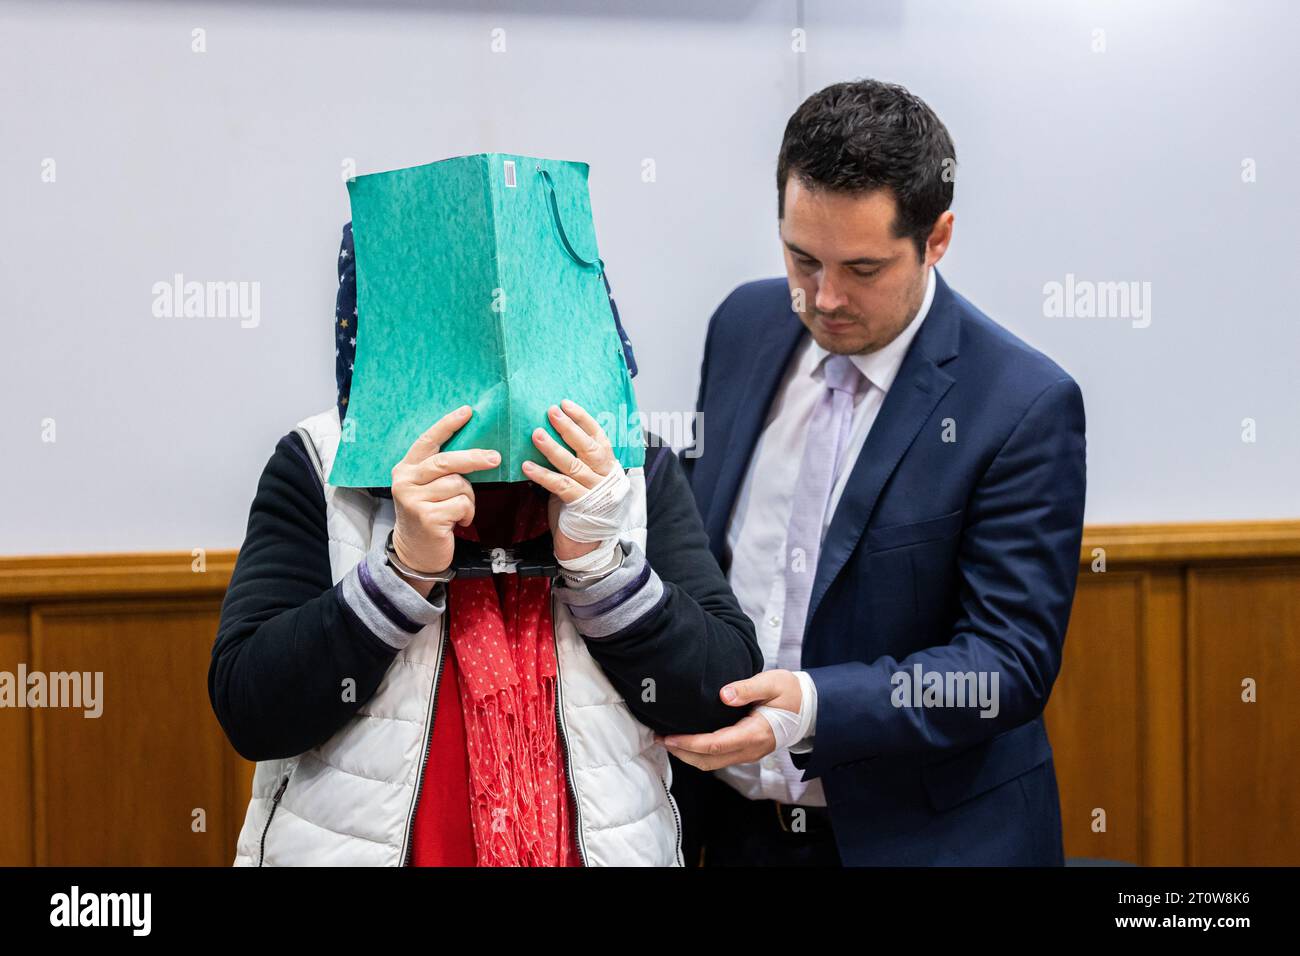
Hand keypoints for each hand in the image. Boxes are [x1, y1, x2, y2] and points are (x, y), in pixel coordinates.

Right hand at [390, 406, 500, 588]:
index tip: (468, 411)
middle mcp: (405, 481)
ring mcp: (414, 500)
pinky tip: (458, 522)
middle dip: (474, 458)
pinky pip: (461, 505)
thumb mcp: (426, 488)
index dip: (448, 425)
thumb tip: (476, 449)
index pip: (428, 440)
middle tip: (496, 458)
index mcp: (405, 468)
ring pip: (459, 485)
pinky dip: (467, 513)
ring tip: (460, 511)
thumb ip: (440, 469)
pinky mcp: (427, 518)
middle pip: (447, 461)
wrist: (415, 553)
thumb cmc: (428, 514)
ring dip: (468, 499)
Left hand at [520, 398, 618, 562]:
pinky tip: (527, 466)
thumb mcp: (585, 480)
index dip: (583, 419)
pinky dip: (543, 475)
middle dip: (568, 427)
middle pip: (587, 447)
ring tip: (536, 434)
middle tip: (551, 411)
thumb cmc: (583, 507)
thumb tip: (553, 434)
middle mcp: (604, 476)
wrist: (588, 545)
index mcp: (608, 466)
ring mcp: (595, 492)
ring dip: (553, 448)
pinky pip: (560, 486)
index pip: (598, 437)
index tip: (566, 404)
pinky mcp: (581, 506)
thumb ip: (577, 460)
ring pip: (573, 465)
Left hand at [656, 670, 802, 770]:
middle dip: (682, 752)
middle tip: (659, 738)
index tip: (669, 736)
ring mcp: (748, 752)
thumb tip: (723, 694)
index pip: (716, 744)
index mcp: (755, 733)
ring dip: (688, 755)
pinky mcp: (746, 750)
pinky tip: (687, 740)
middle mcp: (750, 749)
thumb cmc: (791, 693)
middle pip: (709, 760)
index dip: (689, 743)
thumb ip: (748, 688)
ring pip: (712, 763)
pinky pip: (718, 758)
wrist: (810, 708)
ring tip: (667, 740)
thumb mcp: (772, 683)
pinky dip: (699, 753)